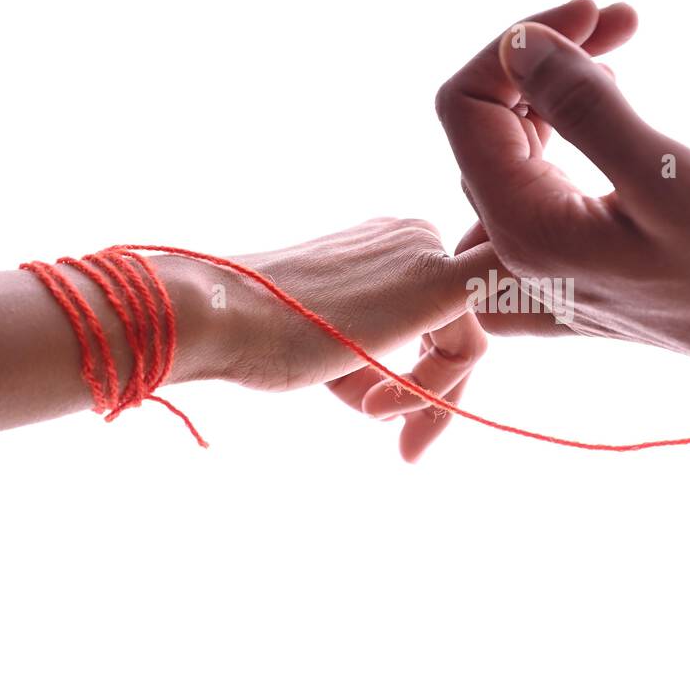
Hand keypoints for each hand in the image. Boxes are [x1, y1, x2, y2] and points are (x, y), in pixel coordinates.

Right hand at [178, 217, 496, 460]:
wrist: (223, 315)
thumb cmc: (259, 333)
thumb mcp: (329, 340)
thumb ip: (371, 355)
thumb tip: (404, 400)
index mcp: (385, 244)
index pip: (432, 317)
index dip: (421, 377)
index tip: (386, 420)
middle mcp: (412, 237)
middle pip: (454, 333)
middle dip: (431, 397)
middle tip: (405, 451)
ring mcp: (428, 252)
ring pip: (463, 348)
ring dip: (423, 400)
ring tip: (369, 415)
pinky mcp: (441, 282)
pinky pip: (466, 352)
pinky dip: (431, 393)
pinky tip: (374, 407)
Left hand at [435, 0, 689, 380]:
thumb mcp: (668, 175)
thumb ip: (583, 107)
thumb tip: (518, 47)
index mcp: (525, 236)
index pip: (465, 109)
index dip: (517, 45)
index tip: (591, 12)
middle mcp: (518, 259)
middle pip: (487, 127)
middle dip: (545, 60)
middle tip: (621, 19)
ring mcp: (545, 268)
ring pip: (515, 151)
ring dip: (560, 90)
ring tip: (622, 48)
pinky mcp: (578, 265)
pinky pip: (541, 184)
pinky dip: (568, 133)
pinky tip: (614, 109)